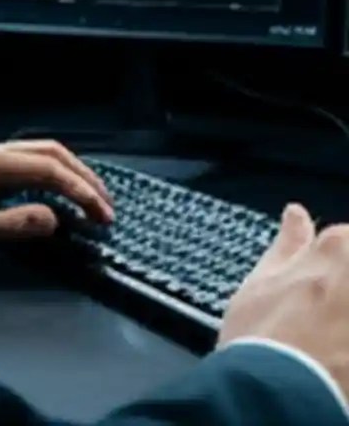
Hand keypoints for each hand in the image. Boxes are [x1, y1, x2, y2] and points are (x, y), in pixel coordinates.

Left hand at [0, 140, 111, 243]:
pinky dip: (52, 175)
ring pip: (38, 153)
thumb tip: (54, 217)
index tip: (101, 214)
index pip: (44, 166)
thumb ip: (7, 225)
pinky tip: (61, 195)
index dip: (78, 188)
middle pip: (47, 151)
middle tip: (107, 209)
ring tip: (93, 201)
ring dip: (70, 173)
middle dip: (82, 177)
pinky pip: (26, 164)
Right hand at [219, 204, 348, 399]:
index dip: (330, 271)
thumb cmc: (261, 330)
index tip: (314, 293)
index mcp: (339, 246)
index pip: (348, 244)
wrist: (274, 388)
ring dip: (342, 315)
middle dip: (340, 292)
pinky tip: (337, 351)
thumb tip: (295, 211)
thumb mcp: (262, 282)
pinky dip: (347, 342)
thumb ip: (288, 245)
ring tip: (328, 338)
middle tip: (319, 319)